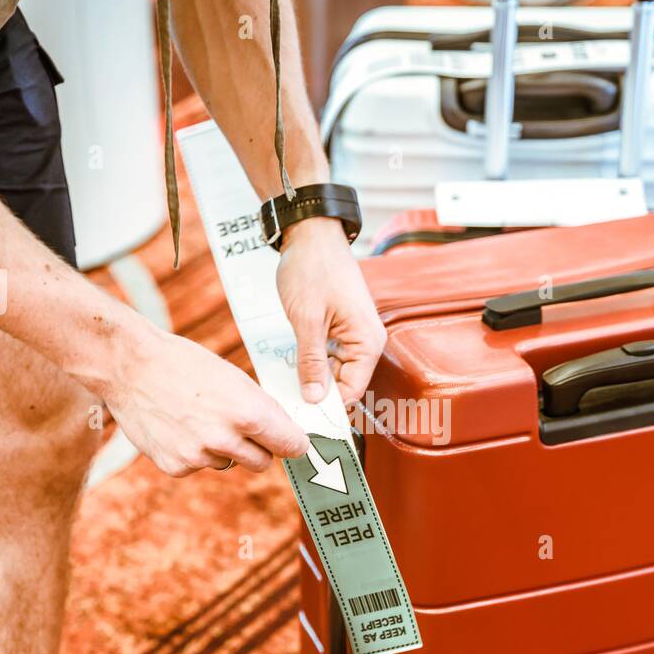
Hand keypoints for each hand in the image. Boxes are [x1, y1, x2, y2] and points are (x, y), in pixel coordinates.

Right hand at [100, 323, 309, 475]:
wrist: (129, 366)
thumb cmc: (185, 364)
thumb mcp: (234, 378)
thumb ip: (260, 409)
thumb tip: (285, 434)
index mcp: (248, 413)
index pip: (290, 445)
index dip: (293, 443)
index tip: (293, 443)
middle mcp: (225, 440)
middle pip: (262, 463)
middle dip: (259, 449)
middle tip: (242, 428)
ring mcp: (198, 456)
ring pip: (227, 463)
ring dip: (221, 449)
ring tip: (197, 418)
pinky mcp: (175, 466)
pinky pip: (198, 466)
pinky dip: (193, 452)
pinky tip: (177, 427)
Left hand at [276, 217, 385, 403]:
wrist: (309, 233)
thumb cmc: (312, 268)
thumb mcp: (306, 319)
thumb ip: (311, 362)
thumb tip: (315, 399)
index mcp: (367, 342)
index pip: (352, 391)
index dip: (328, 408)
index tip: (302, 419)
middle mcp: (366, 341)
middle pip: (343, 384)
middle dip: (317, 393)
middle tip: (286, 400)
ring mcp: (352, 335)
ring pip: (332, 372)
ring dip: (310, 376)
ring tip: (287, 376)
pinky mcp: (339, 328)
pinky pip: (326, 356)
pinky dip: (309, 361)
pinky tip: (290, 360)